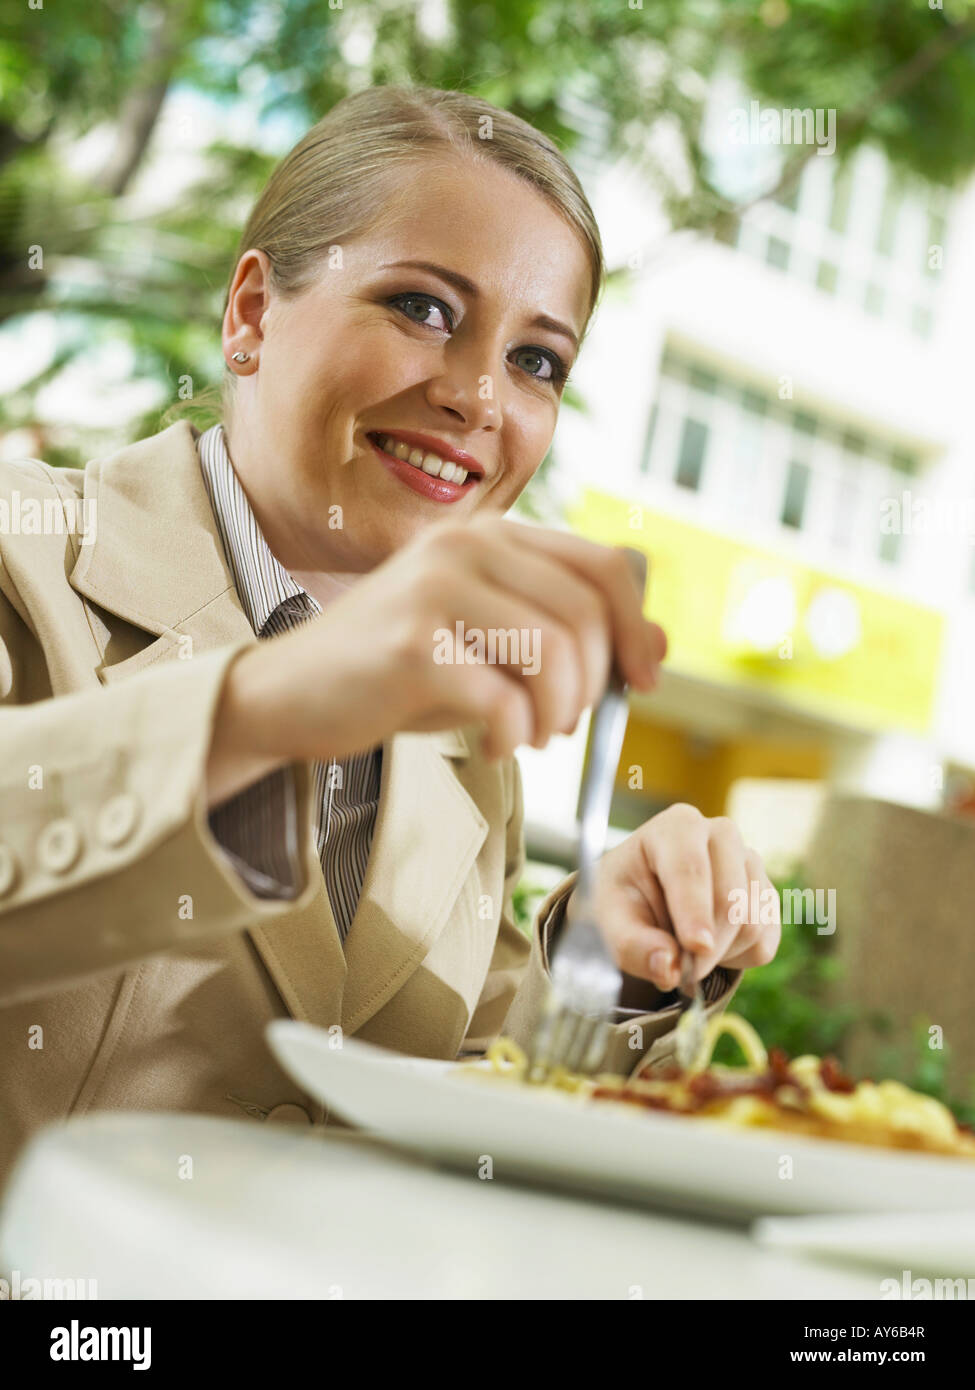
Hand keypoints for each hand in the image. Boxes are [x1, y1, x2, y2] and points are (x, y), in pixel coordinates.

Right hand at [206, 515, 665, 805]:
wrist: (289, 694)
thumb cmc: (398, 670)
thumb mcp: (489, 641)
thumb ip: (566, 632)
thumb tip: (661, 646)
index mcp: (490, 535)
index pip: (603, 566)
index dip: (637, 628)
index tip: (642, 682)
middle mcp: (465, 546)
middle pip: (586, 615)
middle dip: (593, 685)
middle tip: (561, 722)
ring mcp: (435, 590)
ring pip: (554, 655)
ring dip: (556, 714)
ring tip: (529, 734)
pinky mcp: (412, 645)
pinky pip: (504, 700)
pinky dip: (512, 738)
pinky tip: (491, 746)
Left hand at [564, 804, 780, 989]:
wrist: (646, 900)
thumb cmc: (626, 902)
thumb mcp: (610, 921)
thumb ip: (632, 945)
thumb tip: (668, 967)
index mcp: (676, 827)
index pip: (690, 867)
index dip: (695, 911)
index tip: (696, 948)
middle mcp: (721, 834)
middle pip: (731, 899)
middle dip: (707, 946)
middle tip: (680, 971)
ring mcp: (750, 862)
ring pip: (753, 922)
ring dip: (721, 954)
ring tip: (688, 950)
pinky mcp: (767, 893)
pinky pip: (766, 939)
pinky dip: (738, 957)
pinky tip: (711, 947)